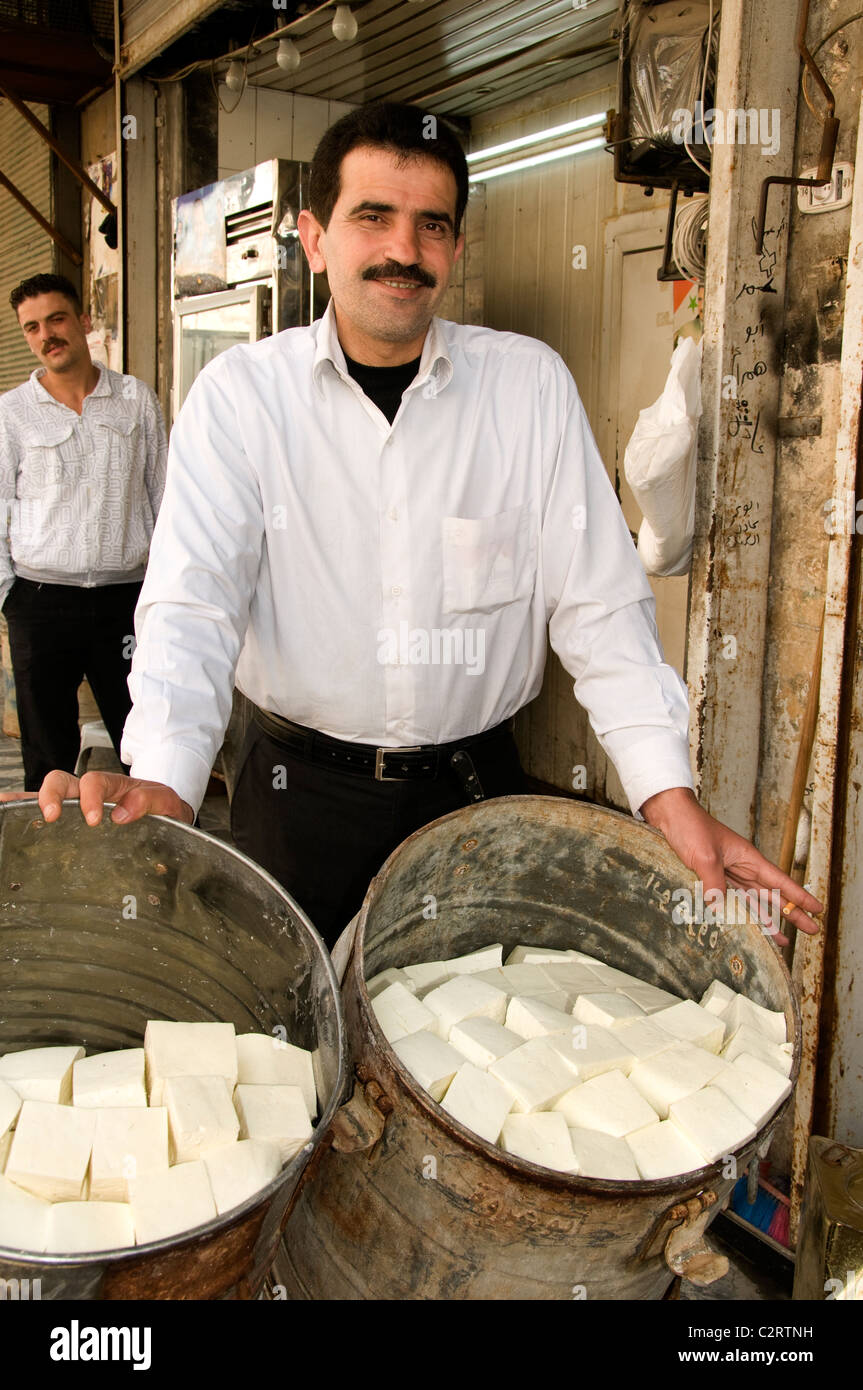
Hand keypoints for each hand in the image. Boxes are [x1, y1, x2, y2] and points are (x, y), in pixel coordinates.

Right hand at [0, 770, 193, 827]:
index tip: (94, 820)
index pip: (94, 782)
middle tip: (51, 816)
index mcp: (112, 786)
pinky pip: (41, 815)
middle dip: (52, 795)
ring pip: (46, 795)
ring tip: (6, 807)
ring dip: (26, 801)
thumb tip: (122, 812)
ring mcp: (75, 806)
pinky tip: (7, 816)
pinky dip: (21, 812)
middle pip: (61, 781)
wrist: (166, 819)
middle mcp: (88, 792)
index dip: (90, 797)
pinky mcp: (69, 822)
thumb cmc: (162, 809)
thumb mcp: (166, 802)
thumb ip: (150, 800)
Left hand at [640, 786, 822, 947]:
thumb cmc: (690, 827)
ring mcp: (727, 873)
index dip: (799, 897)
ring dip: (768, 921)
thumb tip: (719, 911)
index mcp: (748, 858)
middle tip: (812, 930)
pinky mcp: (711, 878)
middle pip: (772, 895)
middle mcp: (742, 867)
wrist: (669, 815)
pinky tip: (745, 928)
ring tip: (783, 941)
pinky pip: (732, 901)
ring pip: (754, 902)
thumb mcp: (704, 856)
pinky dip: (740, 915)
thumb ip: (714, 884)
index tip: (817, 909)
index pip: (780, 882)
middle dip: (792, 913)